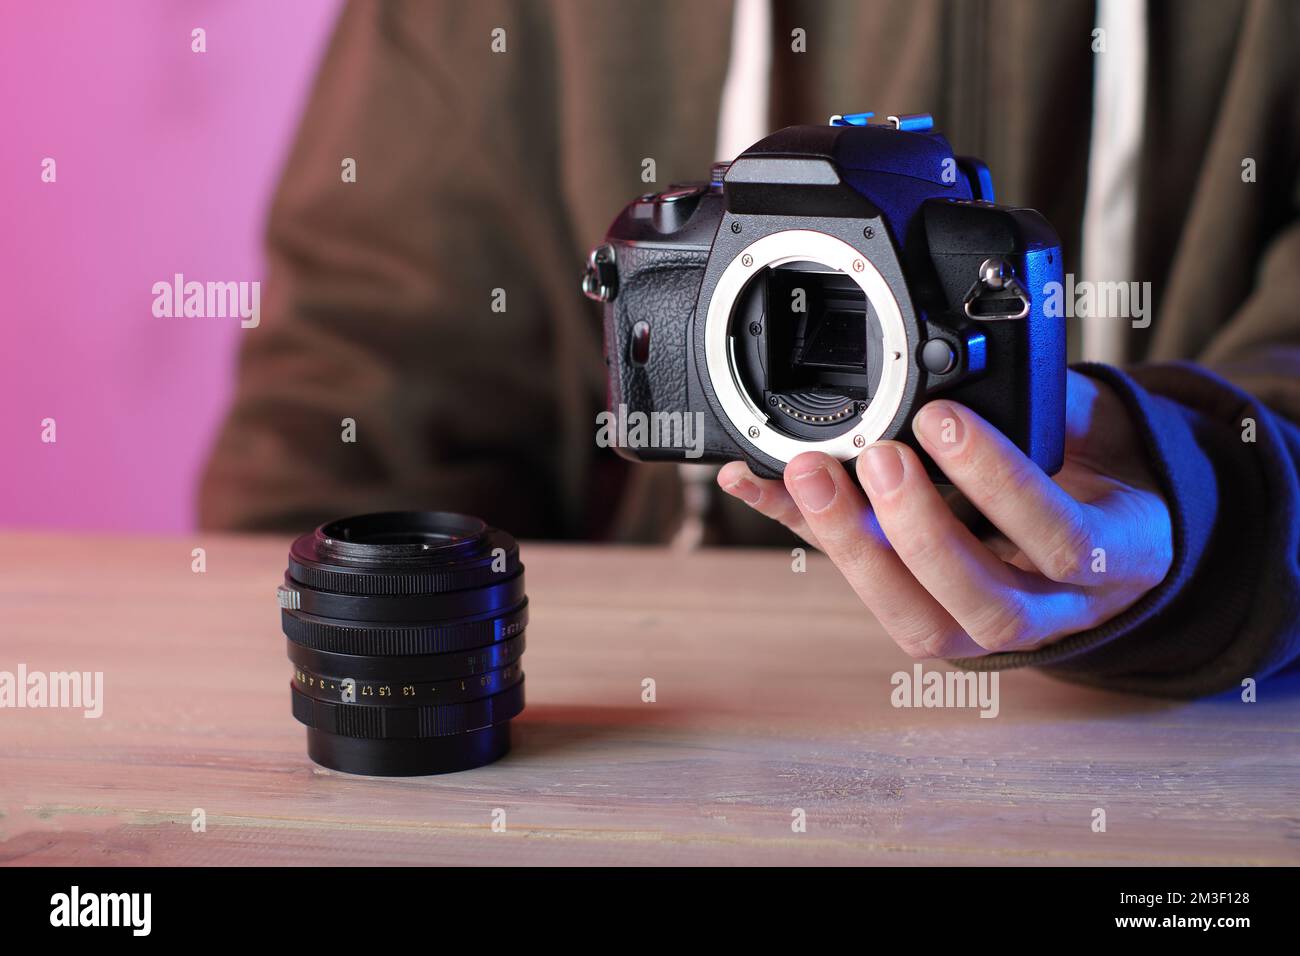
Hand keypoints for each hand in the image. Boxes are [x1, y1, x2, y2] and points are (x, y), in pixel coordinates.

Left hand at [717, 370, 1173, 657]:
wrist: (1111, 529)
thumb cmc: (1095, 473)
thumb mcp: (1093, 428)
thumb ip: (1041, 405)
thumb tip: (967, 360)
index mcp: (1115, 557)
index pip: (1063, 539)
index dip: (997, 483)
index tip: (941, 417)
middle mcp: (1056, 612)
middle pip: (985, 604)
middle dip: (916, 529)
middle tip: (873, 456)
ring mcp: (990, 630)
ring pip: (922, 626)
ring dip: (857, 550)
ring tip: (811, 476)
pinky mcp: (934, 623)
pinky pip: (870, 595)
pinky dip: (812, 539)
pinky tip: (762, 487)